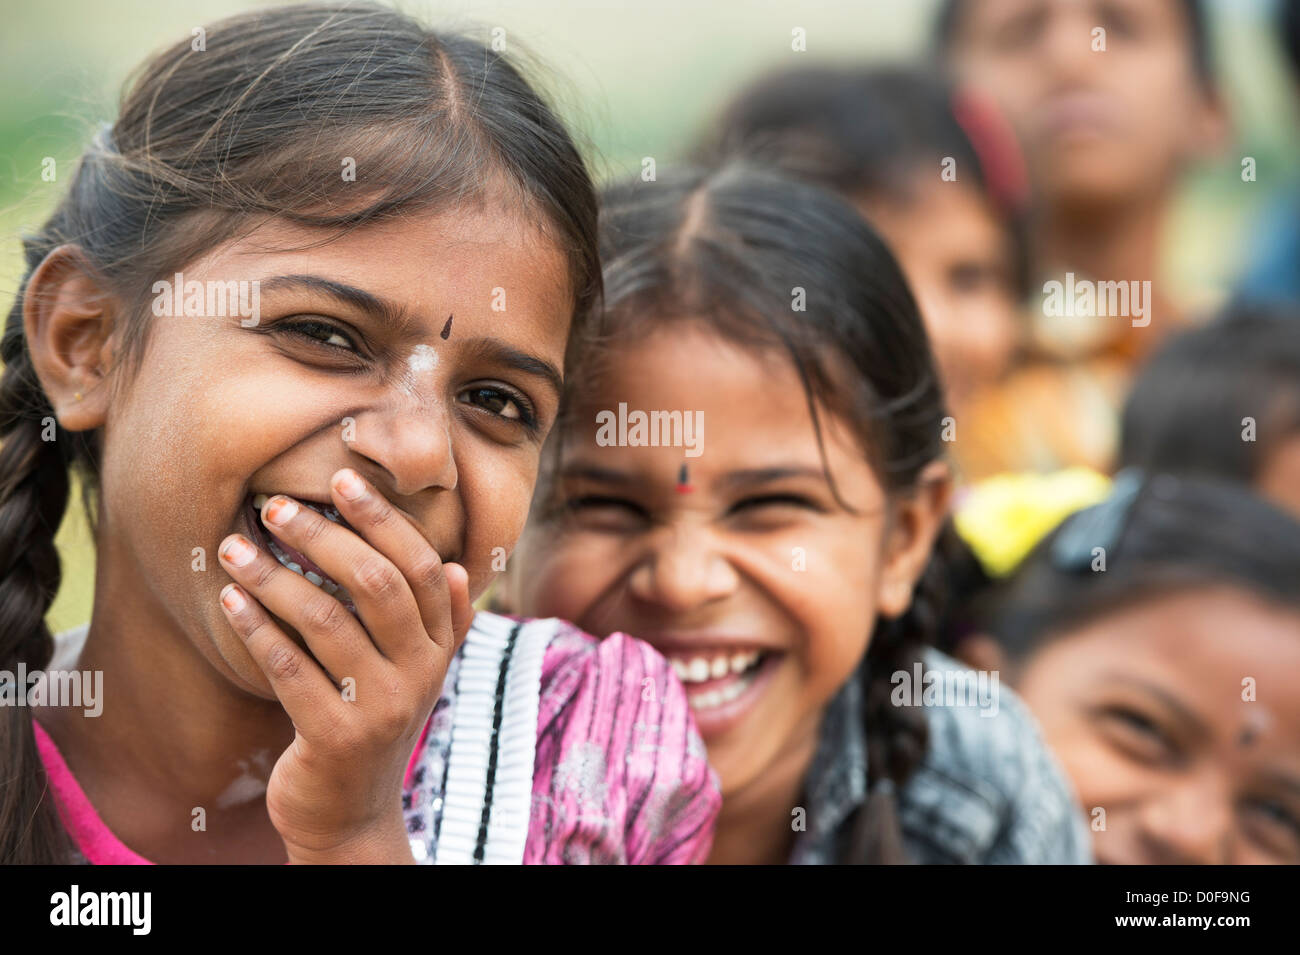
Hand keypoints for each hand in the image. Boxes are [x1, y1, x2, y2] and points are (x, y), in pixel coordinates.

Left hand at [217, 467, 472, 863]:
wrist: (351, 814)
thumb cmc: (374, 723)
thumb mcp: (415, 674)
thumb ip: (441, 623)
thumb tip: (455, 565)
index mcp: (439, 648)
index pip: (421, 566)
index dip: (383, 519)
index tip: (340, 479)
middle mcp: (419, 673)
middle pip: (376, 583)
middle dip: (322, 536)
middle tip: (274, 507)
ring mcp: (380, 707)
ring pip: (326, 620)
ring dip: (273, 576)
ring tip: (232, 547)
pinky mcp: (334, 737)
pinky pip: (287, 667)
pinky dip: (254, 627)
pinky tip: (227, 599)